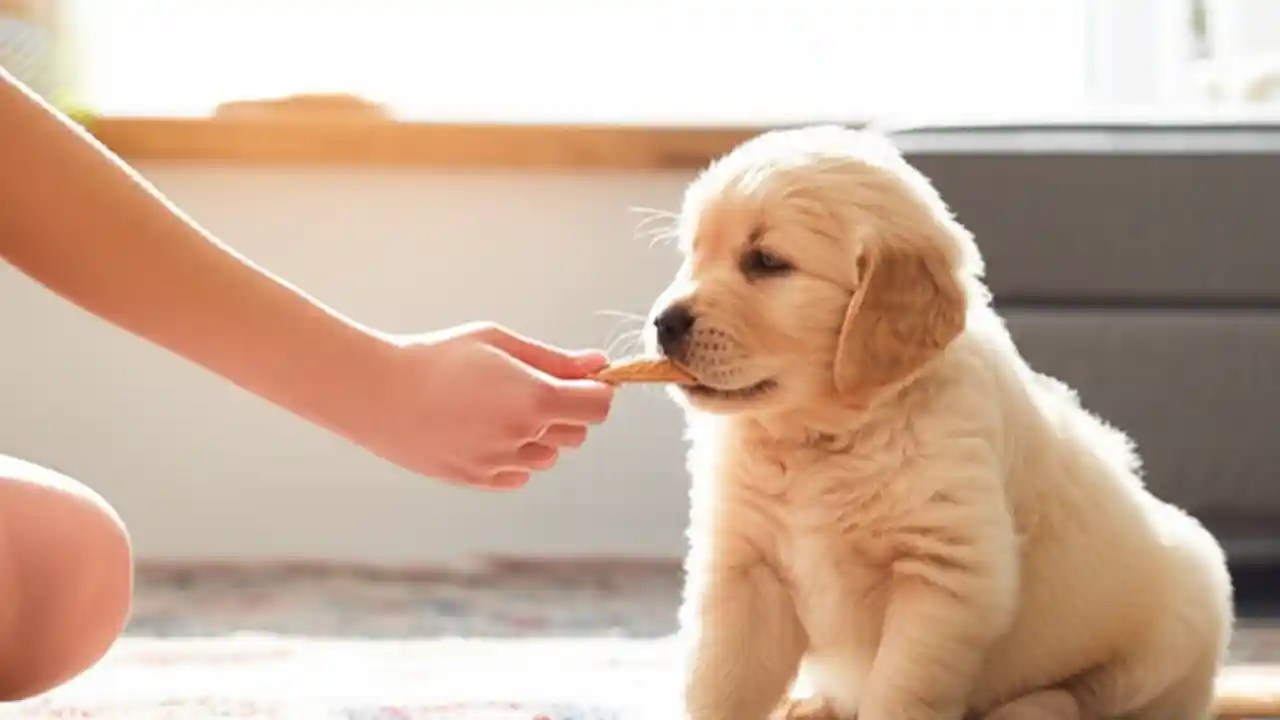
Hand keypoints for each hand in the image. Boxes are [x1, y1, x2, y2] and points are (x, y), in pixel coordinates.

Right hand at [340, 323, 613, 489]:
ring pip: (548, 456)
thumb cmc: (439, 357)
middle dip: (567, 410)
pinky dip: (513, 455)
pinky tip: (482, 429)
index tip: (580, 379)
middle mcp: (523, 437)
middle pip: (578, 434)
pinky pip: (518, 474)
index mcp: (535, 400)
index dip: (595, 390)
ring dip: (539, 435)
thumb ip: (554, 359)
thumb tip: (599, 364)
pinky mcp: (476, 480)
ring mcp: (499, 464)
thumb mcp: (499, 344)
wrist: (377, 391)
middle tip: (531, 385)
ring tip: (498, 407)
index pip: (599, 407)